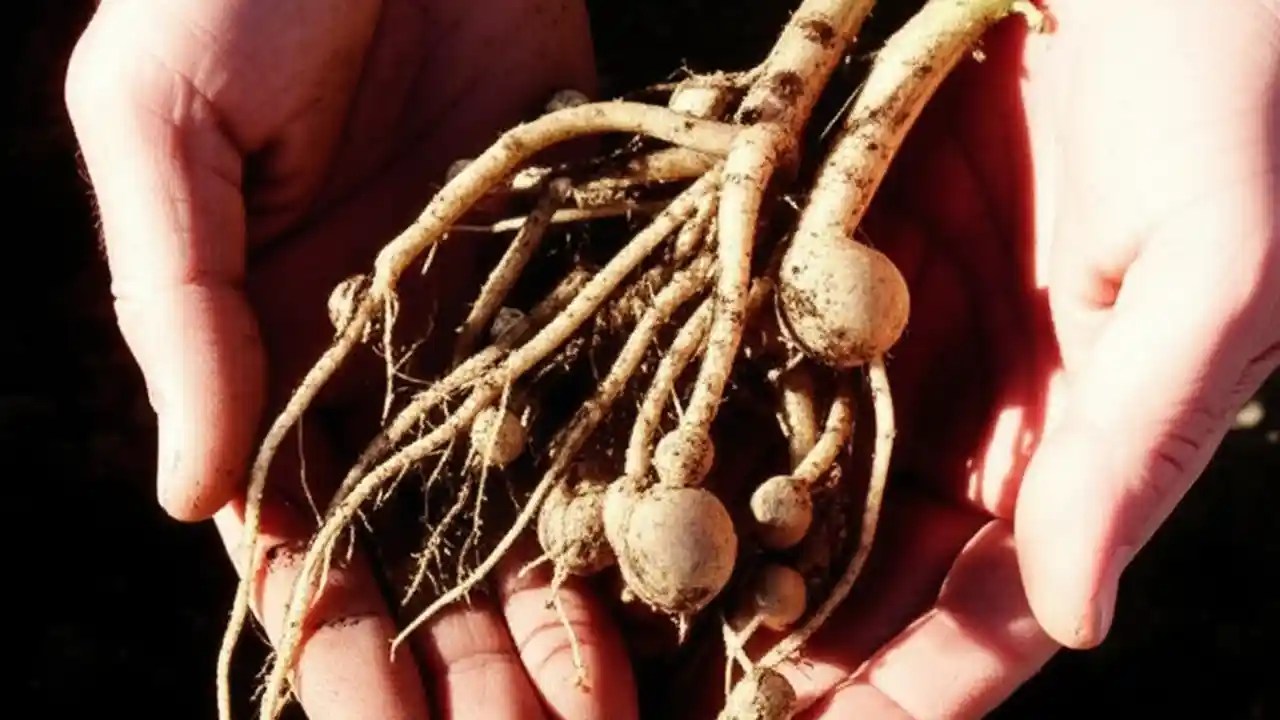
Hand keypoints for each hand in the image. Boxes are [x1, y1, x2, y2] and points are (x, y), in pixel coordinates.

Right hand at [65, 1, 636, 716]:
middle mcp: (393, 367)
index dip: (341, 650)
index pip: (303, 541)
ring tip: (607, 713)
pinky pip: (616, 395)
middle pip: (433, 553)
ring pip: (534, 502)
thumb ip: (179, 310)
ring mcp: (497, 328)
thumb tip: (190, 500)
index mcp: (274, 356)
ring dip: (564, 612)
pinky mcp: (589, 271)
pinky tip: (680, 573)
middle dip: (470, 665)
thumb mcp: (164, 129)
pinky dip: (640, 488)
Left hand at [686, 1, 1277, 716]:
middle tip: (690, 705)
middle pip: (872, 562)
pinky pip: (763, 347)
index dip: (902, 693)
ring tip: (638, 610)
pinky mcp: (842, 249)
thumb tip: (1075, 622)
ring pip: (803, 468)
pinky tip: (634, 455)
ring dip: (727, 542)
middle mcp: (982, 405)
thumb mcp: (1218, 265)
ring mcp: (902, 330)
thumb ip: (1144, 441)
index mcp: (1080, 441)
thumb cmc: (1227, 88)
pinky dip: (706, 405)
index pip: (985, 609)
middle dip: (792, 642)